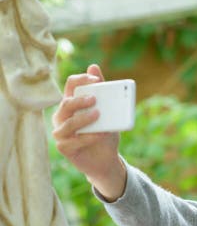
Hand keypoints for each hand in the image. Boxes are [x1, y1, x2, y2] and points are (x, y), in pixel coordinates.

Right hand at [52, 64, 126, 200]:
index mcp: (72, 104)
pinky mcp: (64, 147)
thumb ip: (103, 92)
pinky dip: (88, 137)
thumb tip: (94, 66)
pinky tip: (101, 134)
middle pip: (66, 103)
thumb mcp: (108, 113)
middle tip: (95, 99)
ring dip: (83, 118)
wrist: (106, 159)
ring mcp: (61, 132)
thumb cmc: (104, 133)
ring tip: (98, 115)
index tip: (95, 79)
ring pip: (67, 122)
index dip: (81, 80)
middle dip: (79, 100)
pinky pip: (73, 141)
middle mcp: (62, 117)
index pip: (70, 85)